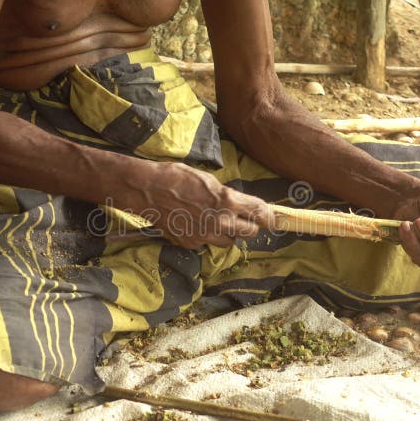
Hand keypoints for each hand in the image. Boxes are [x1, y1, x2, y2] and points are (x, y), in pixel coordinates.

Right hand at [123, 162, 274, 248]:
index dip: (268, 216)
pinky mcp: (190, 243)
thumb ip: (226, 194)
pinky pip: (206, 244)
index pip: (259, 212)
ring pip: (229, 242)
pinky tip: (195, 224)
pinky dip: (206, 237)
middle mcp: (219, 221)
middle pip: (250, 232)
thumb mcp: (208, 179)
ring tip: (217, 222)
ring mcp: (204, 235)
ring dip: (229, 234)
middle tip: (246, 221)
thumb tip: (239, 203)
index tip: (272, 218)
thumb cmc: (176, 177)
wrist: (147, 190)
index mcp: (226, 200)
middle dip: (250, 226)